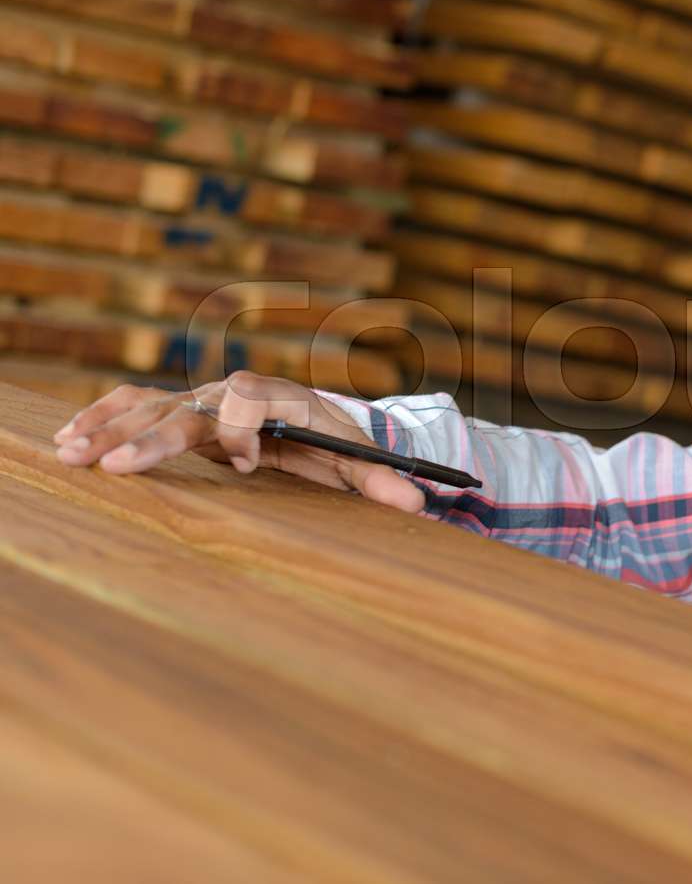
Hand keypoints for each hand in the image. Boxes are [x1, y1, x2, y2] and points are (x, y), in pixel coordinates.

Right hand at [52, 371, 424, 512]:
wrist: (320, 422)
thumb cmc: (340, 445)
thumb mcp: (364, 463)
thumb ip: (385, 483)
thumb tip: (419, 504)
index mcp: (279, 398)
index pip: (249, 402)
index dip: (244, 431)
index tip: (248, 465)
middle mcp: (234, 392)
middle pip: (189, 406)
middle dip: (154, 435)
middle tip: (118, 465)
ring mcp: (203, 399)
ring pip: (152, 405)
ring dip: (111, 426)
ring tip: (70, 451)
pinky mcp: (182, 411)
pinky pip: (137, 405)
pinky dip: (104, 416)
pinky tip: (66, 435)